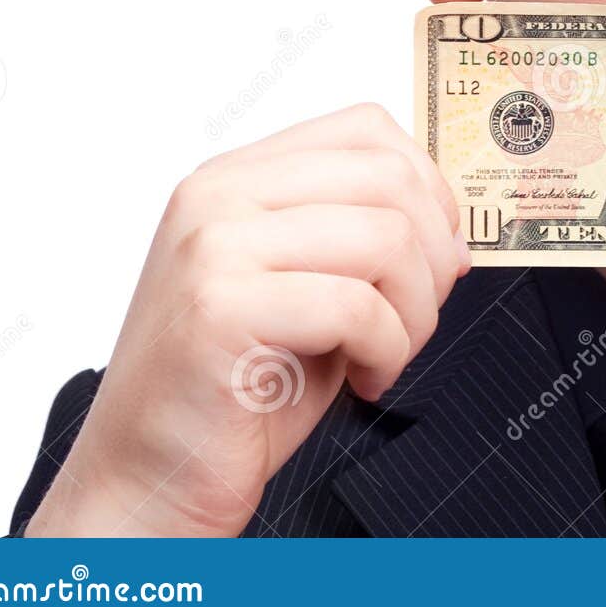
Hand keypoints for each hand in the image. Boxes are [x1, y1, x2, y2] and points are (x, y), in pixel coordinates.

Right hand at [26, 103, 468, 537]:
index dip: (428, 185)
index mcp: (237, 176)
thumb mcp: (310, 288)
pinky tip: (365, 379)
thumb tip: (455, 234)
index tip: (440, 248)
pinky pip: (356, 306)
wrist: (150, 478)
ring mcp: (213, 245)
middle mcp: (217, 195)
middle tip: (421, 314)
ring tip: (388, 353)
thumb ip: (365, 239)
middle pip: (388, 178)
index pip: (366, 127)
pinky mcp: (219, 306)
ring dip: (415, 311)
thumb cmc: (237, 390)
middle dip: (433, 254)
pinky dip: (388, 350)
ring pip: (385, 238)